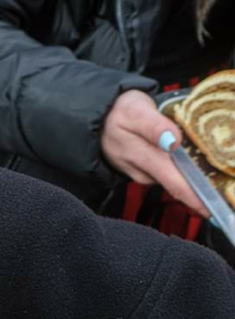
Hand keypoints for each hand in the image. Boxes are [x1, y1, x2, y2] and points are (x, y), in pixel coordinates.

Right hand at [101, 90, 206, 215]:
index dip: (199, 199)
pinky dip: (181, 170)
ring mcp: (144, 175)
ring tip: (211, 173)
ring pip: (174, 180)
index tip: (217, 208)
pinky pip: (168, 175)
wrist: (96, 120)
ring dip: (194, 179)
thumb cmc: (118, 112)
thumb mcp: (135, 110)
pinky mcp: (145, 174)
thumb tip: (173, 141)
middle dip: (203, 194)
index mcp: (145, 157)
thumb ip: (154, 126)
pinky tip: (188, 160)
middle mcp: (145, 173)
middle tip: (223, 196)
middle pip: (179, 188)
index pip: (177, 184)